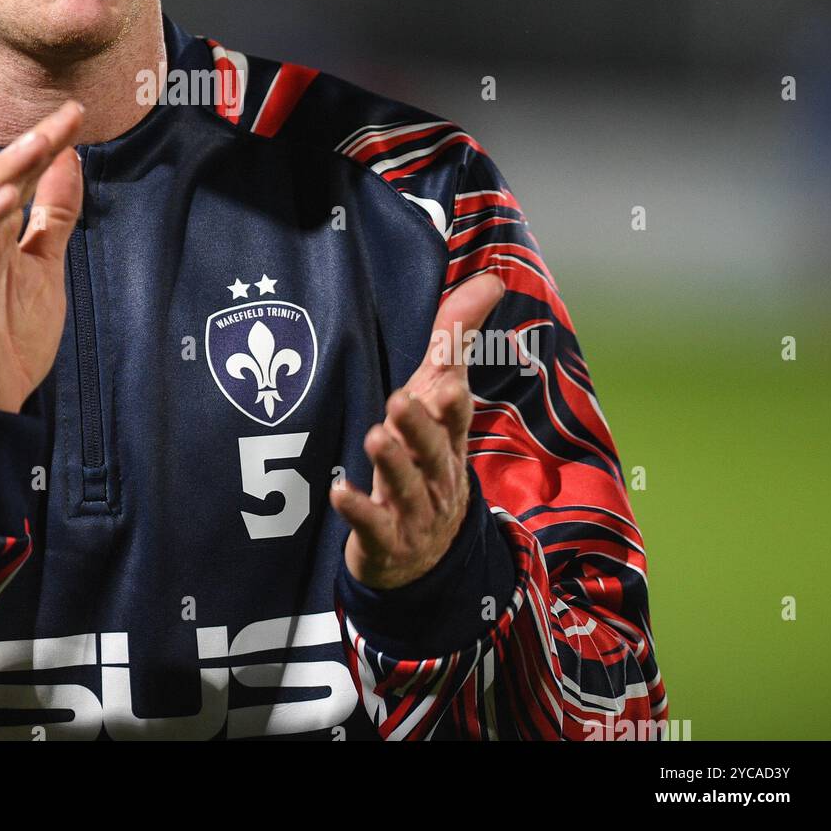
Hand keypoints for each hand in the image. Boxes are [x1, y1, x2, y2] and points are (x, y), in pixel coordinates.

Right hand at [0, 99, 84, 412]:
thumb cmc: (7, 333)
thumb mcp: (44, 264)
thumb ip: (52, 215)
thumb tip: (69, 162)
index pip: (18, 175)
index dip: (45, 143)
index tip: (76, 113)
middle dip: (29, 144)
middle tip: (64, 116)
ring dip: (7, 169)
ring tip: (38, 142)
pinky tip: (6, 196)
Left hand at [329, 272, 505, 588]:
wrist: (425, 553)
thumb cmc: (428, 455)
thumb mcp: (441, 397)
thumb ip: (456, 338)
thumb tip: (493, 278)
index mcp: (450, 440)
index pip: (457, 419)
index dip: (453, 404)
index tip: (449, 383)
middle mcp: (437, 475)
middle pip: (432, 452)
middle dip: (420, 429)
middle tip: (400, 401)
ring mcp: (413, 511)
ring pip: (405, 487)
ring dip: (392, 464)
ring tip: (376, 436)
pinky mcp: (385, 540)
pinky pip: (373, 526)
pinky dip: (358, 510)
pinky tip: (338, 490)